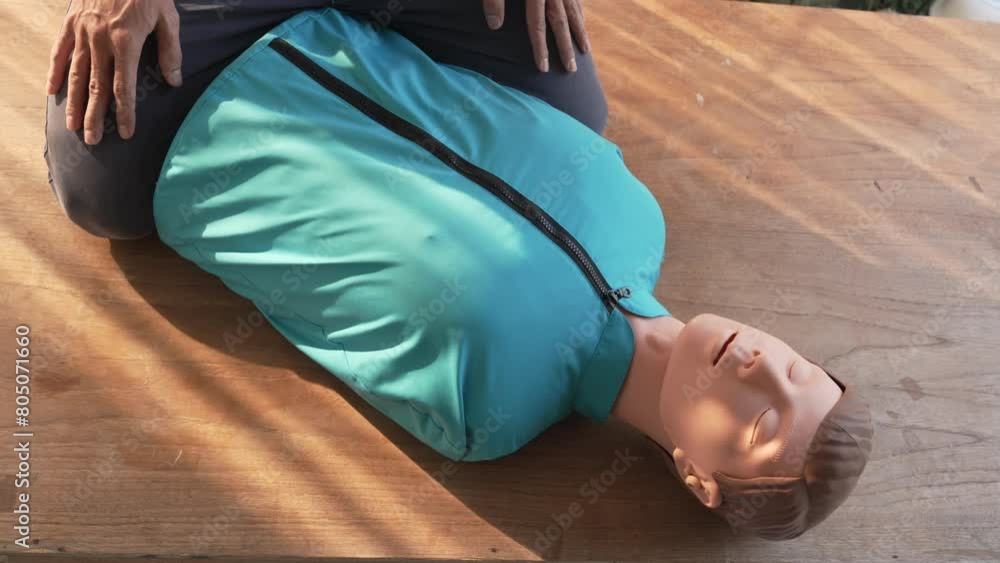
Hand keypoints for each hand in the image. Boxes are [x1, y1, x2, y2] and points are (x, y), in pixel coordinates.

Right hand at [46, 0, 182, 144]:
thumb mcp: (168, 18)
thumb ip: (170, 51)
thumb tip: (174, 82)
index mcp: (127, 42)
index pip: (124, 87)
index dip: (124, 112)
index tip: (124, 133)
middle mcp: (101, 40)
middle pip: (96, 86)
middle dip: (94, 116)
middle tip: (92, 140)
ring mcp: (82, 31)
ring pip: (75, 73)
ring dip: (73, 101)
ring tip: (72, 126)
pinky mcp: (71, 22)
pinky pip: (59, 51)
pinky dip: (55, 71)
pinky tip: (52, 90)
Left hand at [483, 0, 589, 72]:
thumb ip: (494, 1)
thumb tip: (494, 26)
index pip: (537, 26)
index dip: (540, 48)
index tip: (543, 70)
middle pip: (561, 23)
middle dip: (566, 48)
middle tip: (571, 70)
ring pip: (573, 12)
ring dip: (580, 32)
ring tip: (586, 50)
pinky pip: (576, 0)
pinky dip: (579, 13)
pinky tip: (581, 22)